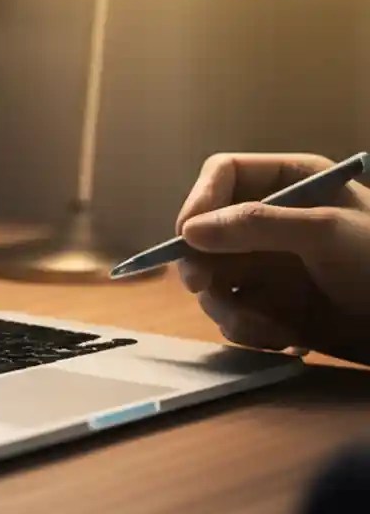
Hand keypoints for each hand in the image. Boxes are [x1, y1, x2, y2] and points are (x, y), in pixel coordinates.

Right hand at [175, 153, 369, 363]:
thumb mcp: (326, 233)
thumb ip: (258, 225)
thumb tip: (189, 231)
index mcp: (290, 182)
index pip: (222, 175)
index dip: (199, 201)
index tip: (186, 237)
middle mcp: (271, 219)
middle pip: (206, 230)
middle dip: (203, 263)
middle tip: (202, 288)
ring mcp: (269, 264)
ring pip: (213, 277)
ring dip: (227, 305)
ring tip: (261, 327)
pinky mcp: (272, 305)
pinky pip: (233, 312)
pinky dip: (247, 328)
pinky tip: (283, 338)